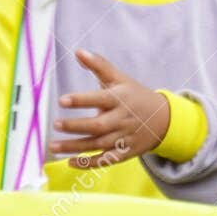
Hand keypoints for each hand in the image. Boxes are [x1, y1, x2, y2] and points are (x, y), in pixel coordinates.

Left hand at [50, 49, 171, 168]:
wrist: (163, 119)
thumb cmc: (134, 96)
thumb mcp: (120, 79)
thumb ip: (99, 65)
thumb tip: (78, 51)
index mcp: (119, 99)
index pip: (100, 99)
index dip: (81, 100)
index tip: (62, 100)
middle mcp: (121, 119)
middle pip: (98, 126)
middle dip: (76, 126)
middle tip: (56, 124)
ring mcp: (123, 137)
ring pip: (98, 145)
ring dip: (75, 147)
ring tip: (53, 146)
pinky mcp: (124, 152)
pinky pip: (106, 160)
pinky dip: (89, 164)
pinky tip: (70, 162)